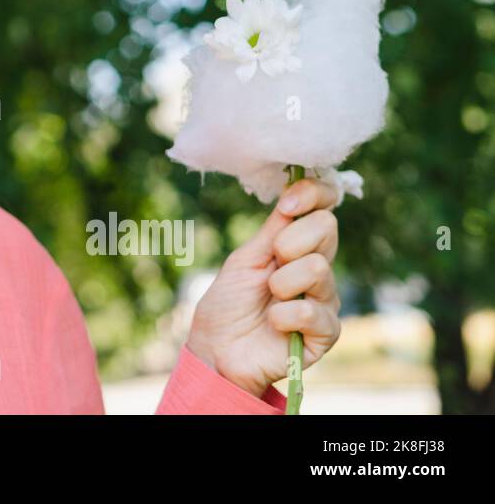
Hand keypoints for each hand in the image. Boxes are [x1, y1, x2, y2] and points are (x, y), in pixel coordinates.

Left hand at [185, 177, 342, 397]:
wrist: (217, 350)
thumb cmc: (227, 304)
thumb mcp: (244, 259)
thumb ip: (273, 232)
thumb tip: (294, 194)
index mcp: (298, 246)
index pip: (323, 208)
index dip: (313, 195)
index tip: (287, 204)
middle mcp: (317, 268)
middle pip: (327, 227)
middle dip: (290, 241)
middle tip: (270, 264)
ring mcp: (325, 299)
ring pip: (318, 268)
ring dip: (281, 283)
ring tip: (268, 299)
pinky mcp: (327, 332)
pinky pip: (310, 311)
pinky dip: (281, 316)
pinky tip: (273, 325)